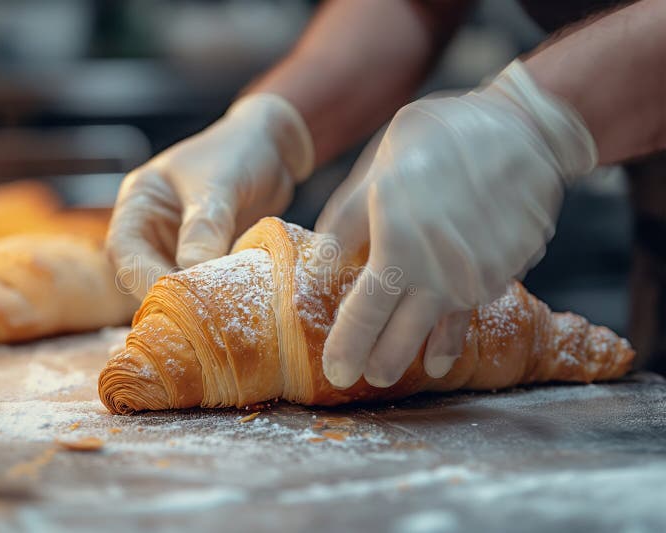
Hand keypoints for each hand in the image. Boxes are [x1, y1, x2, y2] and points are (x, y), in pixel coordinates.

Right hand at [107, 93, 313, 301]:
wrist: (274, 146)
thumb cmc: (239, 151)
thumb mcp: (220, 184)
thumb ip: (205, 225)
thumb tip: (192, 271)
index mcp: (139, 203)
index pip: (124, 249)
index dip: (144, 278)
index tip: (175, 301)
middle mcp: (151, 228)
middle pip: (143, 275)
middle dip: (168, 298)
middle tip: (197, 322)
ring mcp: (176, 246)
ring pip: (172, 285)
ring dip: (192, 302)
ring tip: (217, 318)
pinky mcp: (204, 260)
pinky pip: (200, 286)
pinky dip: (212, 297)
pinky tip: (233, 309)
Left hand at [317, 60, 596, 387]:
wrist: (523, 127)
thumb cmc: (439, 139)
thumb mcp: (378, 167)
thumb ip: (348, 218)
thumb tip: (324, 260)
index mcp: (398, 245)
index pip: (364, 314)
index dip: (348, 348)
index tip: (336, 373)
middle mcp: (439, 273)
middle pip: (402, 337)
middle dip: (381, 363)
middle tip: (366, 380)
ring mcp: (477, 277)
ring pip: (439, 331)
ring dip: (418, 353)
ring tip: (407, 373)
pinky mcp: (506, 272)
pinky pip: (472, 312)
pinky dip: (453, 333)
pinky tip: (444, 351)